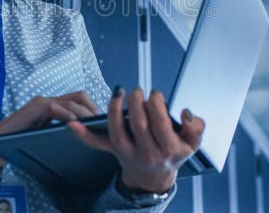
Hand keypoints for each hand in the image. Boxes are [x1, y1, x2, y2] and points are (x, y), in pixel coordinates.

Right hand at [0, 91, 98, 171]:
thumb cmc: (15, 143)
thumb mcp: (43, 135)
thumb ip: (57, 131)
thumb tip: (80, 136)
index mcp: (51, 106)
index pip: (78, 99)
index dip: (93, 108)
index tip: (103, 122)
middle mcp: (47, 100)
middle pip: (80, 95)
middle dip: (94, 107)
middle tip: (103, 124)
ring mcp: (40, 103)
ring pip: (71, 101)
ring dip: (86, 113)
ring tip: (94, 125)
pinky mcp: (33, 109)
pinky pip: (56, 108)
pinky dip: (68, 116)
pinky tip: (76, 125)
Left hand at [67, 86, 204, 192]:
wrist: (154, 177)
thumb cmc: (173, 153)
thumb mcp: (192, 144)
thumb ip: (195, 127)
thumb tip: (186, 112)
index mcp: (168, 149)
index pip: (160, 124)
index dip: (157, 106)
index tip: (155, 94)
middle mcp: (147, 153)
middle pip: (139, 126)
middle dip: (137, 103)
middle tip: (138, 91)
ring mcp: (128, 153)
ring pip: (117, 131)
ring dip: (115, 109)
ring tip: (119, 92)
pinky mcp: (113, 151)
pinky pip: (97, 144)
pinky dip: (83, 134)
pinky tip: (72, 123)